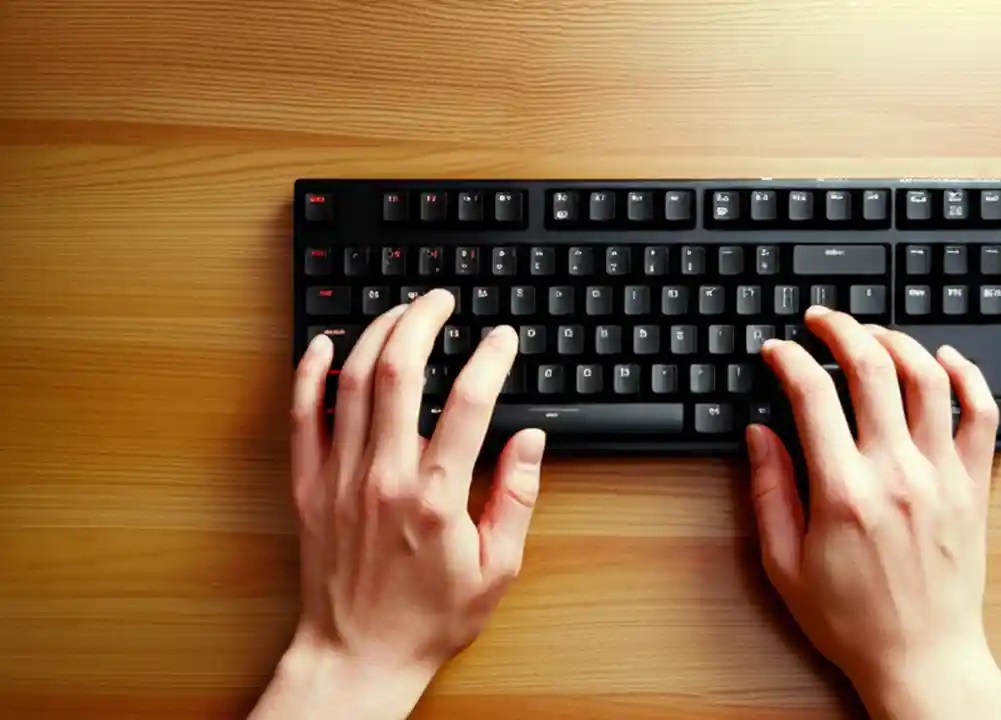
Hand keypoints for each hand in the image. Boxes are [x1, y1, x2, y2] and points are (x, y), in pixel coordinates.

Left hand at [251, 290, 545, 719]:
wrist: (358, 656)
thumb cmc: (428, 618)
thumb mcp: (497, 568)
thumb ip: (517, 497)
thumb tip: (532, 441)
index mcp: (436, 496)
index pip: (470, 402)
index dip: (490, 358)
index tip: (501, 339)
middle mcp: (384, 477)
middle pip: (401, 372)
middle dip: (423, 320)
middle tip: (441, 300)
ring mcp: (340, 478)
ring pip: (353, 382)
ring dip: (377, 334)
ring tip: (400, 312)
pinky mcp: (308, 487)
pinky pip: (301, 416)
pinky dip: (311, 374)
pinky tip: (327, 346)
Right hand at [748, 306, 1000, 719]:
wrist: (922, 658)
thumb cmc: (852, 619)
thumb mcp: (785, 563)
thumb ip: (769, 492)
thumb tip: (760, 435)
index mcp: (844, 493)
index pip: (812, 396)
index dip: (788, 359)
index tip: (777, 351)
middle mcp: (897, 474)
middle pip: (871, 369)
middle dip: (840, 329)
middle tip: (821, 320)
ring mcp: (941, 476)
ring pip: (927, 378)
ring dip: (897, 341)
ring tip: (873, 334)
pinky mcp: (973, 486)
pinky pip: (980, 414)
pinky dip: (965, 375)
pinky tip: (943, 359)